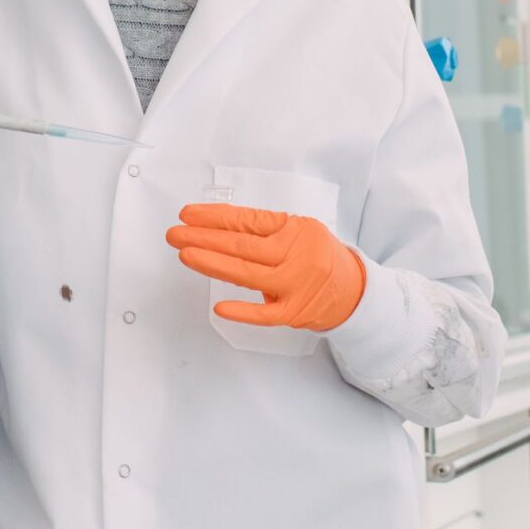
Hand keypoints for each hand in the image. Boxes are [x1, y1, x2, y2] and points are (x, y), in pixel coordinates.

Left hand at [166, 203, 366, 331]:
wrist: (354, 290)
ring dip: (212, 264)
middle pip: (242, 244)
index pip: (247, 220)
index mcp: (294, 229)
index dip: (214, 217)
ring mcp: (296, 285)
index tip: (188, 214)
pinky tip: (219, 306)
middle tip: (175, 234)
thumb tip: (216, 227)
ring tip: (186, 254)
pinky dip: (242, 310)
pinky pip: (265, 314)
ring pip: (248, 274)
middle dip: (203, 237)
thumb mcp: (299, 231)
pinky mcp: (296, 312)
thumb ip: (265, 230)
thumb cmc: (319, 256)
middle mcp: (296, 254)